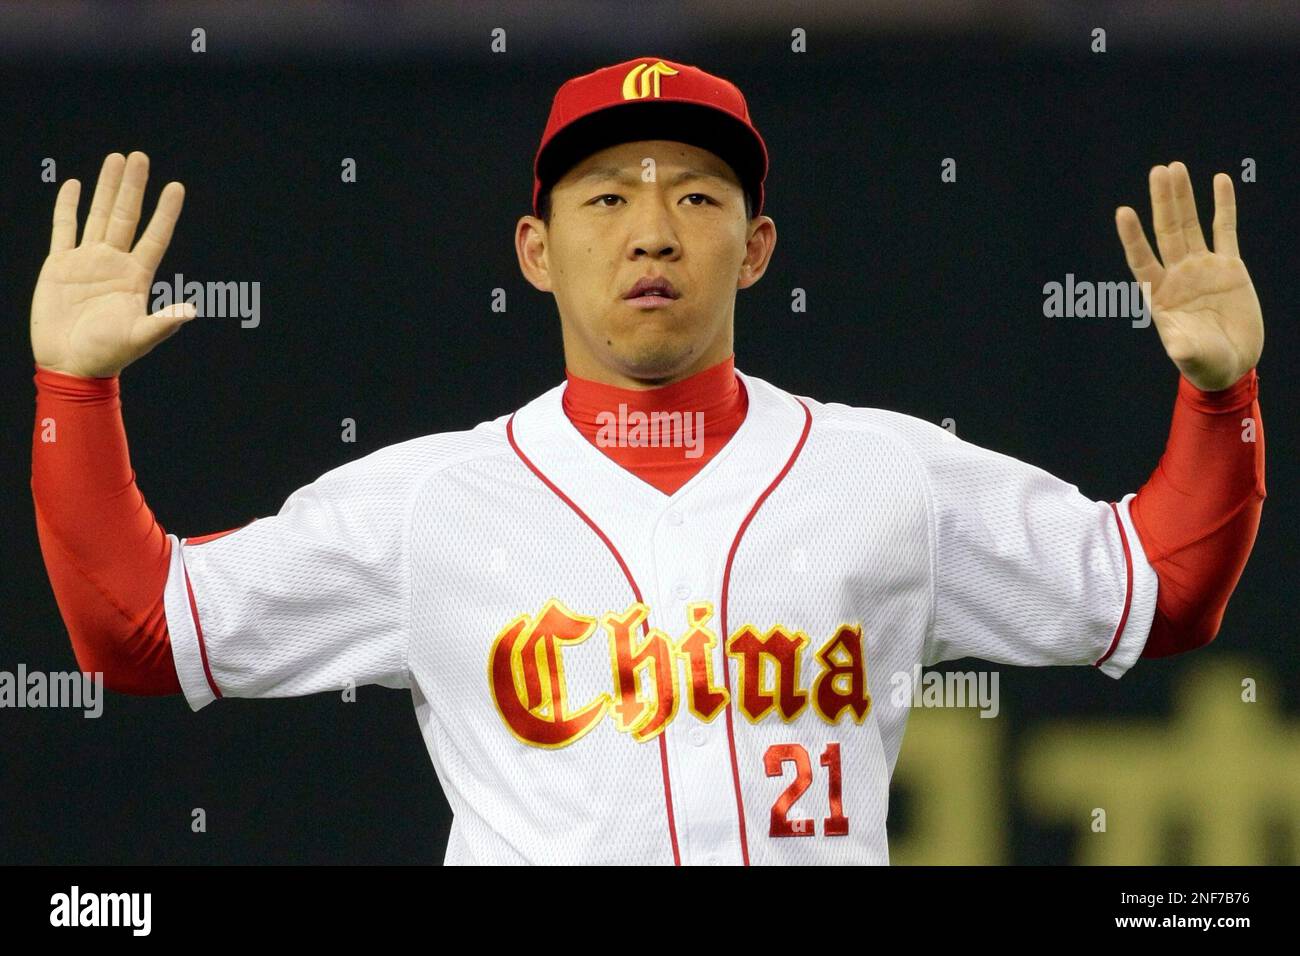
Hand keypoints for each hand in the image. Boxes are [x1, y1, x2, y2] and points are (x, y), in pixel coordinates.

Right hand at [30, 151, 193, 378]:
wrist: (69, 365)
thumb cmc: (107, 355)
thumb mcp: (138, 338)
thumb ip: (162, 324)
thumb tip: (192, 310)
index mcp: (136, 276)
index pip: (155, 236)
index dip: (165, 212)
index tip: (176, 187)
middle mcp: (114, 263)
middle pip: (125, 215)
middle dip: (133, 186)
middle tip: (139, 156)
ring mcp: (87, 262)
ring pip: (96, 215)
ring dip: (105, 187)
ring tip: (115, 159)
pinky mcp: (60, 265)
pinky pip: (64, 229)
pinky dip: (67, 207)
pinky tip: (74, 184)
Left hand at [1115, 162, 1262, 390]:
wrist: (1232, 363)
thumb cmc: (1205, 364)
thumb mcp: (1193, 357)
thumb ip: (1184, 350)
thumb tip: (1176, 348)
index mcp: (1160, 294)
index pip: (1141, 259)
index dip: (1132, 237)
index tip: (1122, 211)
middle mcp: (1177, 275)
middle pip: (1167, 231)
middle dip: (1163, 202)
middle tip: (1158, 171)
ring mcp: (1202, 267)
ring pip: (1191, 224)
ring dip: (1184, 197)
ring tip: (1175, 168)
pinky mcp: (1229, 266)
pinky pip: (1225, 229)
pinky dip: (1223, 205)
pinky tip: (1219, 180)